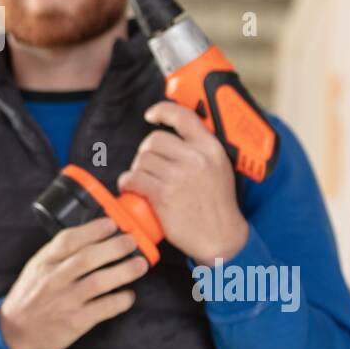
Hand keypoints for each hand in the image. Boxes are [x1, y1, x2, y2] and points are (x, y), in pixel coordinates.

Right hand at [0, 217, 148, 348]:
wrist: (15, 331)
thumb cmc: (31, 295)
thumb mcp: (38, 267)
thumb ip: (60, 253)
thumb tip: (93, 236)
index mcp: (45, 262)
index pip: (69, 239)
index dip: (93, 230)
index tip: (111, 224)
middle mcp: (54, 279)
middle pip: (88, 258)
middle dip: (114, 247)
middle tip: (131, 241)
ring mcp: (65, 301)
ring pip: (98, 282)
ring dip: (123, 271)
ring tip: (140, 264)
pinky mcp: (74, 322)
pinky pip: (102, 308)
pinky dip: (120, 301)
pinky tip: (129, 295)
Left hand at [116, 100, 248, 264]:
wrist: (221, 238)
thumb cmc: (218, 206)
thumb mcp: (219, 169)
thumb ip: (201, 150)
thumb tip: (176, 136)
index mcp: (210, 149)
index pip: (183, 117)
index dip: (163, 111)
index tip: (151, 115)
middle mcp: (196, 159)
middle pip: (154, 140)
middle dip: (146, 152)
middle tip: (149, 166)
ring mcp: (179, 177)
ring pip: (142, 160)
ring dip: (137, 170)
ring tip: (144, 181)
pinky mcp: (164, 195)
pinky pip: (134, 179)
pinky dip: (128, 183)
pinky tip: (132, 188)